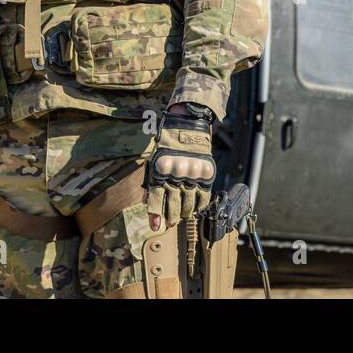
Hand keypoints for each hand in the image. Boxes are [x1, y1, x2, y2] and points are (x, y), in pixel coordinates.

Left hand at [145, 105, 214, 230]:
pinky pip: (204, 197)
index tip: (156, 226)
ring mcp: (193, 173)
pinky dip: (199, 206)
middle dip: (170, 217)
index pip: (156, 198)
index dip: (155, 215)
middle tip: (170, 222)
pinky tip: (195, 209)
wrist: (188, 126)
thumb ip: (150, 182)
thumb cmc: (167, 146)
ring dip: (184, 213)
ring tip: (182, 215)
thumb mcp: (154, 161)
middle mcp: (177, 172)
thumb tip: (146, 204)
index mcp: (160, 168)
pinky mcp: (206, 172)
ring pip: (189, 204)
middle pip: (173, 204)